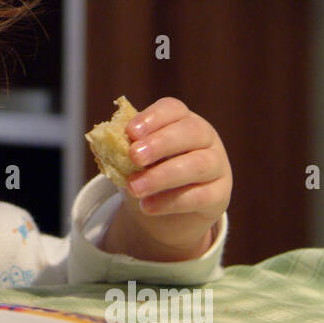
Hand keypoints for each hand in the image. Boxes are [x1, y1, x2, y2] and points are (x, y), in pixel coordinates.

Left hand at [115, 97, 231, 258]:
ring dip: (162, 176)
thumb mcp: (133, 159)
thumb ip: (123, 150)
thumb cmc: (148, 173)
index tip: (130, 132)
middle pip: (190, 132)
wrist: (167, 213)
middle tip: (134, 156)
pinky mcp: (219, 194)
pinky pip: (199, 196)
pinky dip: (170, 202)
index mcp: (181, 120)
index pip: (172, 109)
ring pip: (197, 165)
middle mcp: (205, 138)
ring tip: (134, 187)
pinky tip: (147, 206)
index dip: (152, 118)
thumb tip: (104, 144)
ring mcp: (216, 165)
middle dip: (160, 143)